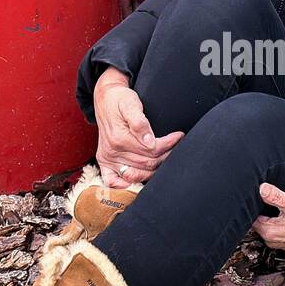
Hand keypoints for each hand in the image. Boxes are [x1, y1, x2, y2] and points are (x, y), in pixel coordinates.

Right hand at [92, 67, 182, 186]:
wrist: (106, 99)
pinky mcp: (104, 162)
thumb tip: (150, 142)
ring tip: (166, 158)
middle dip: (165, 157)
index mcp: (119, 139)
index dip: (169, 145)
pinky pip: (112, 181)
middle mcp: (112, 152)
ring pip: (137, 174)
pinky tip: (137, 182)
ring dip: (154, 169)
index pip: (151, 150)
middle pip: (147, 164)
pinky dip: (124, 186)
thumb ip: (139, 122)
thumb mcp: (130, 103)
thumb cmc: (121, 100)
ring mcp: (107, 158)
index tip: (179, 136)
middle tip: (177, 147)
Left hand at [251, 182, 284, 251]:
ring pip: (270, 229)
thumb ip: (275, 195)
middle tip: (272, 204)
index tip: (261, 200)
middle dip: (264, 214)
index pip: (252, 218)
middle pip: (260, 224)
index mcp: (268, 232)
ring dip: (274, 221)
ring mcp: (281, 244)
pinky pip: (280, 234)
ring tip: (281, 211)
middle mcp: (272, 241)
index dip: (256, 208)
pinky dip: (282, 227)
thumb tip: (262, 188)